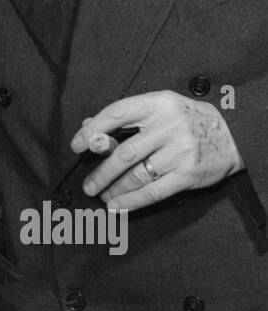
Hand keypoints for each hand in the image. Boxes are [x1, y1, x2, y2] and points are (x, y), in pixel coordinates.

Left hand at [70, 91, 243, 211]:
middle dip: (101, 172)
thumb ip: (126, 117)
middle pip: (124, 152)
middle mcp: (168, 126)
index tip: (77, 145)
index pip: (116, 114)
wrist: (233, 134)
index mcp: (157, 104)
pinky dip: (131, 202)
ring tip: (103, 196)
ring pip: (137, 175)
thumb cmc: (188, 119)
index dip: (92, 131)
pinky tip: (117, 207)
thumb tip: (88, 127)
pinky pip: (153, 192)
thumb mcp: (160, 107)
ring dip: (114, 189)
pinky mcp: (187, 174)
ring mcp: (179, 151)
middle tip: (88, 185)